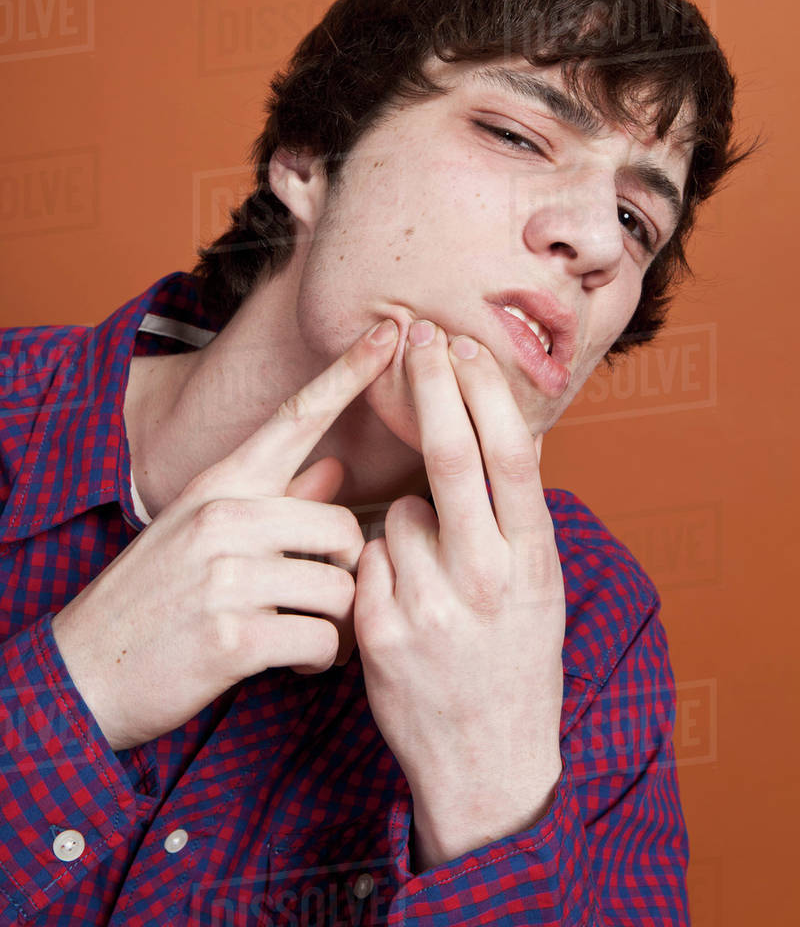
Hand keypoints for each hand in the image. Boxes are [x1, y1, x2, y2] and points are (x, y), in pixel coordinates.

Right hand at [51, 319, 398, 750]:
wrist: (86, 672)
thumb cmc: (155, 597)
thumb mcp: (201, 531)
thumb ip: (275, 498)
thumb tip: (333, 469)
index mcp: (220, 484)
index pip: (296, 417)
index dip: (349, 374)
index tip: (391, 333)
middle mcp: (222, 517)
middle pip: (343, 526)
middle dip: (346, 572)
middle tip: (322, 601)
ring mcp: (226, 576)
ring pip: (340, 588)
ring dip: (336, 623)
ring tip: (304, 633)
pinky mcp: (232, 637)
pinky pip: (321, 640)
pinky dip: (319, 660)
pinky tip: (294, 663)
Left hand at [354, 321, 564, 868]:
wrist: (488, 765)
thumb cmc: (518, 663)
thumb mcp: (542, 590)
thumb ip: (520, 520)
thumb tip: (506, 433)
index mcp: (533, 561)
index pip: (508, 457)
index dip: (484, 393)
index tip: (463, 347)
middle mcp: (485, 578)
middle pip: (451, 457)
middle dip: (431, 386)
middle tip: (417, 335)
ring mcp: (430, 606)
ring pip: (400, 514)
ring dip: (409, 525)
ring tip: (434, 578)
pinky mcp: (380, 632)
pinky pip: (369, 560)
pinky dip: (382, 566)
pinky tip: (405, 605)